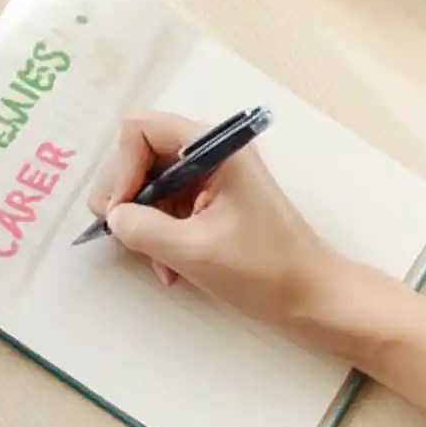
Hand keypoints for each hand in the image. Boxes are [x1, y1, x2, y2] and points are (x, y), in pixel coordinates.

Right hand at [88, 111, 344, 328]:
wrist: (313, 298)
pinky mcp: (210, 200)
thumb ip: (142, 228)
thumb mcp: (194, 251)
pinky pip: (165, 205)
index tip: (120, 211)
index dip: (121, 167)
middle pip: (140, 153)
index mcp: (214, 148)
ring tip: (155, 261)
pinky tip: (168, 266)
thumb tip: (112, 217)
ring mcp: (211, 176)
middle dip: (126, 196)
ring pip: (148, 182)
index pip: (141, 128)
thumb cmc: (263, 271)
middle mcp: (210, 152)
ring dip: (142, 221)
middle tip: (126, 235)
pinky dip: (158, 233)